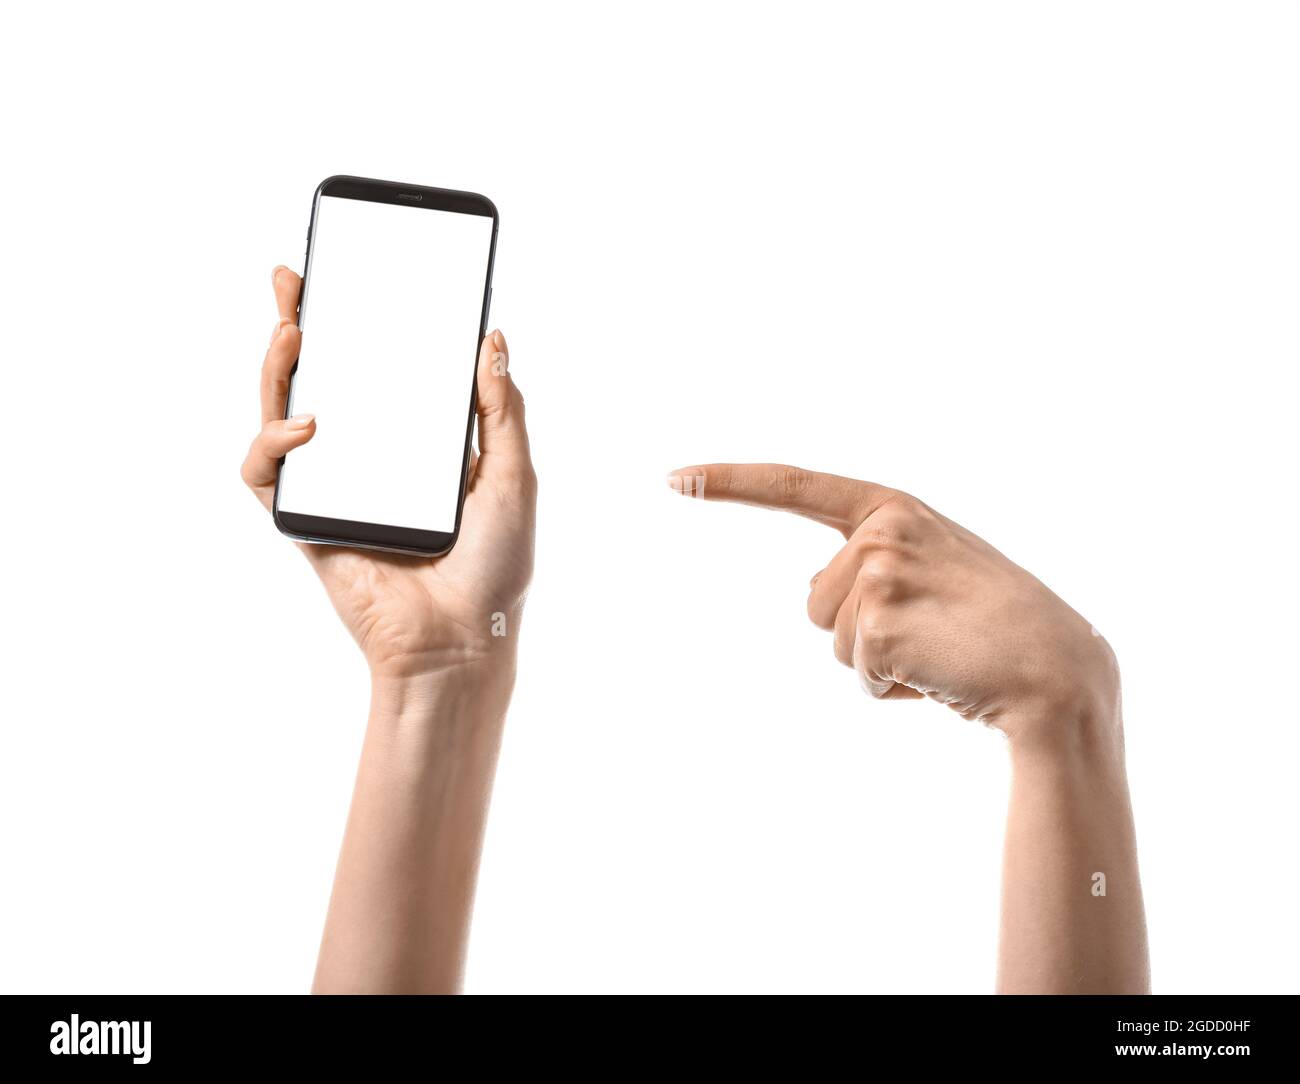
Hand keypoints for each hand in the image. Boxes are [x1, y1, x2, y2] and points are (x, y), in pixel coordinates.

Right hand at [242, 266, 536, 682]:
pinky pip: (267, 475)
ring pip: (281, 414)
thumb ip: (500, 409)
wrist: (461, 641)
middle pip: (323, 380)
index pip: (384, 369)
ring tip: (295, 331)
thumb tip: (493, 337)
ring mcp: (335, 486)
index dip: (367, 322)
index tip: (360, 271)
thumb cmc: (494, 567)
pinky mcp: (306, 520)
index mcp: (419, 444)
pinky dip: (274, 446)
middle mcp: (372, 458)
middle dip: (301, 324)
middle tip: (296, 279)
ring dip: (277, 369)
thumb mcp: (514, 476)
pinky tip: (308, 429)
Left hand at [669, 464, 1118, 746]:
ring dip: (877, 662)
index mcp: (893, 507)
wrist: (1059, 671)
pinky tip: (940, 675)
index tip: (672, 479)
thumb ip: (874, 562)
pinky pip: (857, 675)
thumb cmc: (998, 624)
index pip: (794, 486)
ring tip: (941, 650)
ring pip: (832, 640)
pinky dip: (892, 690)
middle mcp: (882, 529)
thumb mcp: (935, 569)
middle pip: (814, 601)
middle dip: (860, 632)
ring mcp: (880, 573)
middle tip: (934, 631)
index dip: (729, 482)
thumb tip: (812, 584)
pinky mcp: (880, 623)